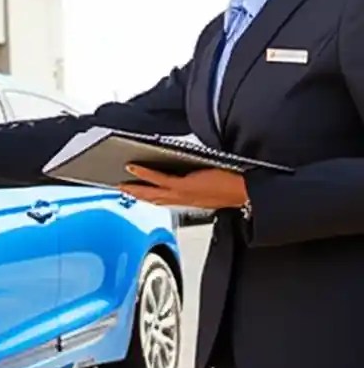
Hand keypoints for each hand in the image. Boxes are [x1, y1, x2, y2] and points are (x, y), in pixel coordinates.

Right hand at [119, 165, 248, 208]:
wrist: (247, 191)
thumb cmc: (233, 187)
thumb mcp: (211, 186)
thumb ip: (196, 181)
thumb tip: (186, 168)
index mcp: (189, 200)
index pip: (163, 200)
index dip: (147, 198)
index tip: (134, 193)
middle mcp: (183, 200)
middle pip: (152, 199)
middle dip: (134, 195)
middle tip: (119, 188)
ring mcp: (182, 194)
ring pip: (152, 193)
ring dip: (134, 188)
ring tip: (121, 182)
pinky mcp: (184, 186)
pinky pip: (159, 181)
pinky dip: (144, 174)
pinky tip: (134, 168)